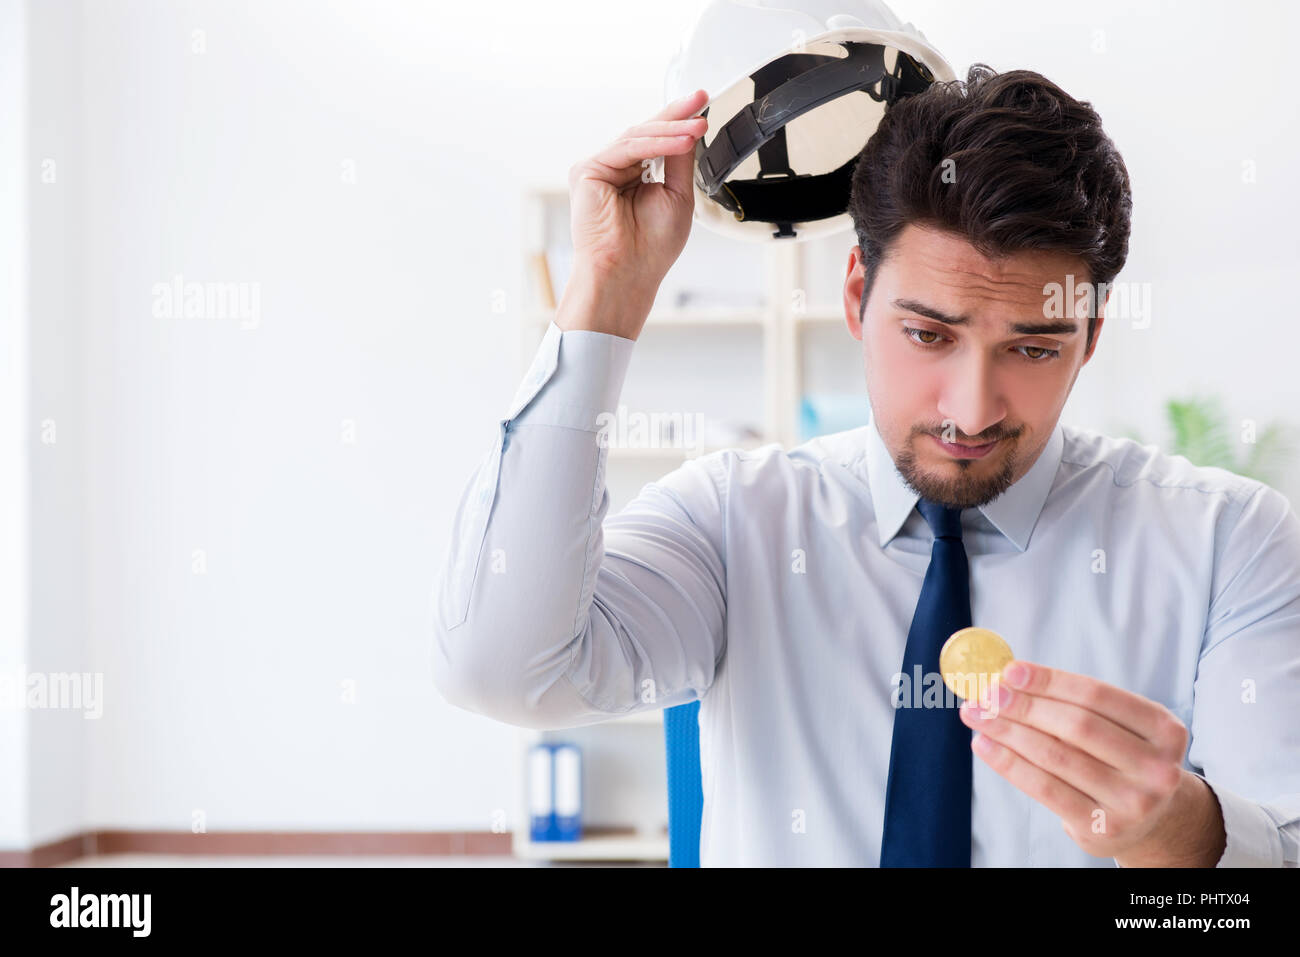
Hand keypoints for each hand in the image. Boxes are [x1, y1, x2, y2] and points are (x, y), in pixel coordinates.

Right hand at [557, 89, 708, 339]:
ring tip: (698, 127)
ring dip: (672, 130)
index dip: (679, 122)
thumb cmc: (650, 248)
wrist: (629, 272)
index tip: (702, 103)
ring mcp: (599, 170)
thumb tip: (690, 129)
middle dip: (677, 116)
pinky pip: (627, 148)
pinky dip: (657, 143)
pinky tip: (681, 141)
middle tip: (701, 101)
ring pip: (639, 137)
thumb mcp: (678, 195)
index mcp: (634, 177)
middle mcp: (614, 170)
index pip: (657, 142)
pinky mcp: (587, 172)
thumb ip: (679, 160)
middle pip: (646, 133)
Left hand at [959, 660, 1225, 865]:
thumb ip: (1073, 702)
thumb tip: (1008, 676)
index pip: (1096, 695)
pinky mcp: (1102, 828)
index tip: (1010, 670)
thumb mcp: (1117, 726)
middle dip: (1025, 705)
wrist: (1150, 820)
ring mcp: (1133, 802)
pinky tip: (984, 744)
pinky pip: (1044, 788)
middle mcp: (1156, 767)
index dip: (1050, 680)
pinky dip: (1008, 763)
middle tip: (988, 693)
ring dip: (1008, 731)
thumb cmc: (1121, 757)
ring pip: (1056, 756)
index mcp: (1164, 729)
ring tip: (977, 714)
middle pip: (1076, 725)